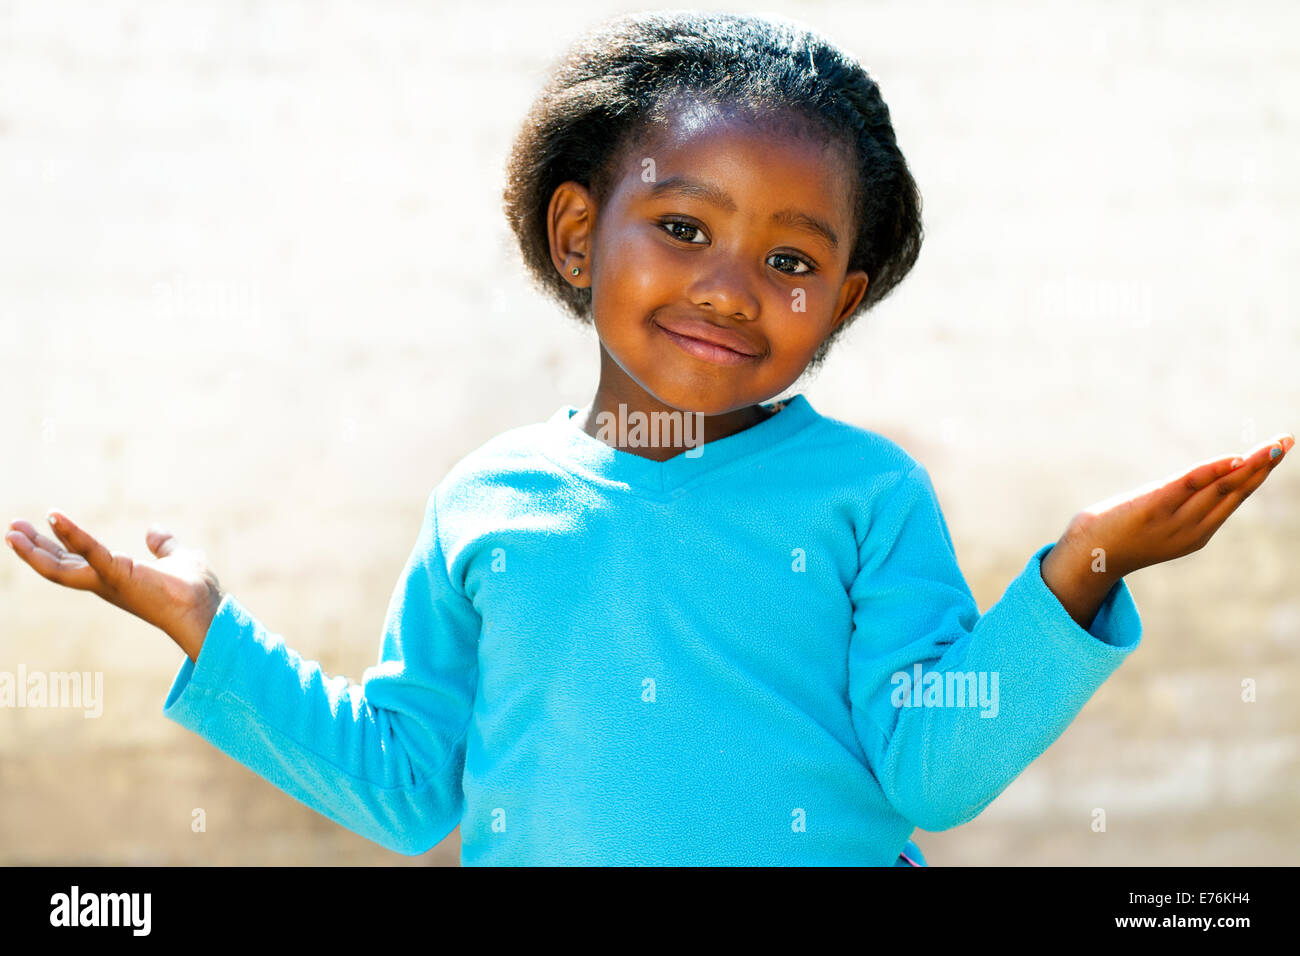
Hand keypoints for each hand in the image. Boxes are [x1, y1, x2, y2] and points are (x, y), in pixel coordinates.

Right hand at [5, 511, 223, 662]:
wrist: (206, 608)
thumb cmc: (194, 590)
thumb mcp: (177, 558)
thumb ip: (164, 546)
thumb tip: (154, 530)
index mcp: (115, 577)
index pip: (77, 560)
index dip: (56, 545)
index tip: (38, 526)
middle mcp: (105, 582)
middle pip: (59, 566)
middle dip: (34, 549)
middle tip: (11, 528)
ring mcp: (109, 581)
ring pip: (60, 567)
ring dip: (35, 549)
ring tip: (13, 531)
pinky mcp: (118, 575)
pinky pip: (90, 551)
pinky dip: (72, 534)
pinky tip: (54, 516)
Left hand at [1051, 431, 1293, 582]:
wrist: (1086, 556)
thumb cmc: (1118, 534)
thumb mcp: (1158, 521)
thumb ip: (1181, 504)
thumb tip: (1200, 480)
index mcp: (1197, 534)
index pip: (1234, 499)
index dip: (1257, 475)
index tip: (1276, 452)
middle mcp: (1192, 530)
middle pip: (1234, 492)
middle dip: (1262, 466)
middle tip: (1286, 441)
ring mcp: (1174, 521)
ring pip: (1219, 489)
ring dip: (1248, 465)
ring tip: (1272, 447)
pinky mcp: (1153, 508)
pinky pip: (1188, 486)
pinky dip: (1213, 472)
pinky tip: (1233, 459)